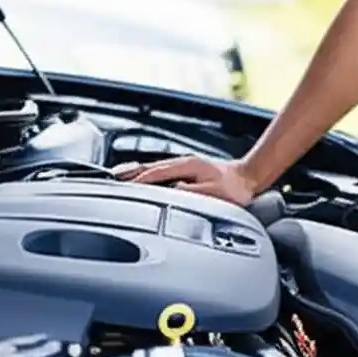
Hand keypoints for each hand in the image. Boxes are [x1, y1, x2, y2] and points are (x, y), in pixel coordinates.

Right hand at [112, 155, 258, 206]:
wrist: (248, 178)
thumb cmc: (234, 189)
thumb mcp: (214, 194)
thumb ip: (192, 192)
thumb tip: (173, 191)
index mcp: (187, 166)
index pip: (155, 173)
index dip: (138, 181)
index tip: (121, 187)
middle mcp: (182, 163)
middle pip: (149, 167)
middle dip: (129, 173)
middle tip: (109, 179)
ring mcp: (182, 165)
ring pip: (152, 168)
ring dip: (134, 173)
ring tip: (116, 179)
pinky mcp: (184, 170)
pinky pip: (158, 172)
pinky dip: (144, 175)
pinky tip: (138, 180)